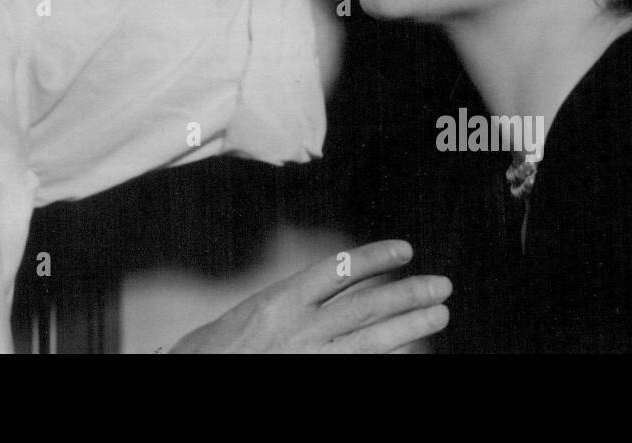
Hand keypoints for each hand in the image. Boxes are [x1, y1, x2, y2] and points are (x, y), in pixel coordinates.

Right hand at [167, 240, 450, 352]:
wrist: (190, 380)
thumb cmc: (211, 353)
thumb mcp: (247, 316)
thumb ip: (287, 305)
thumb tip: (325, 295)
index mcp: (279, 302)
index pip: (338, 270)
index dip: (376, 258)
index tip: (404, 250)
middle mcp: (298, 329)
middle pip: (366, 305)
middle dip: (408, 293)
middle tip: (442, 285)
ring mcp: (309, 359)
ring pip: (371, 339)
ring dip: (410, 326)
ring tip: (440, 314)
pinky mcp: (314, 381)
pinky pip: (360, 368)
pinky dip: (386, 358)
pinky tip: (409, 354)